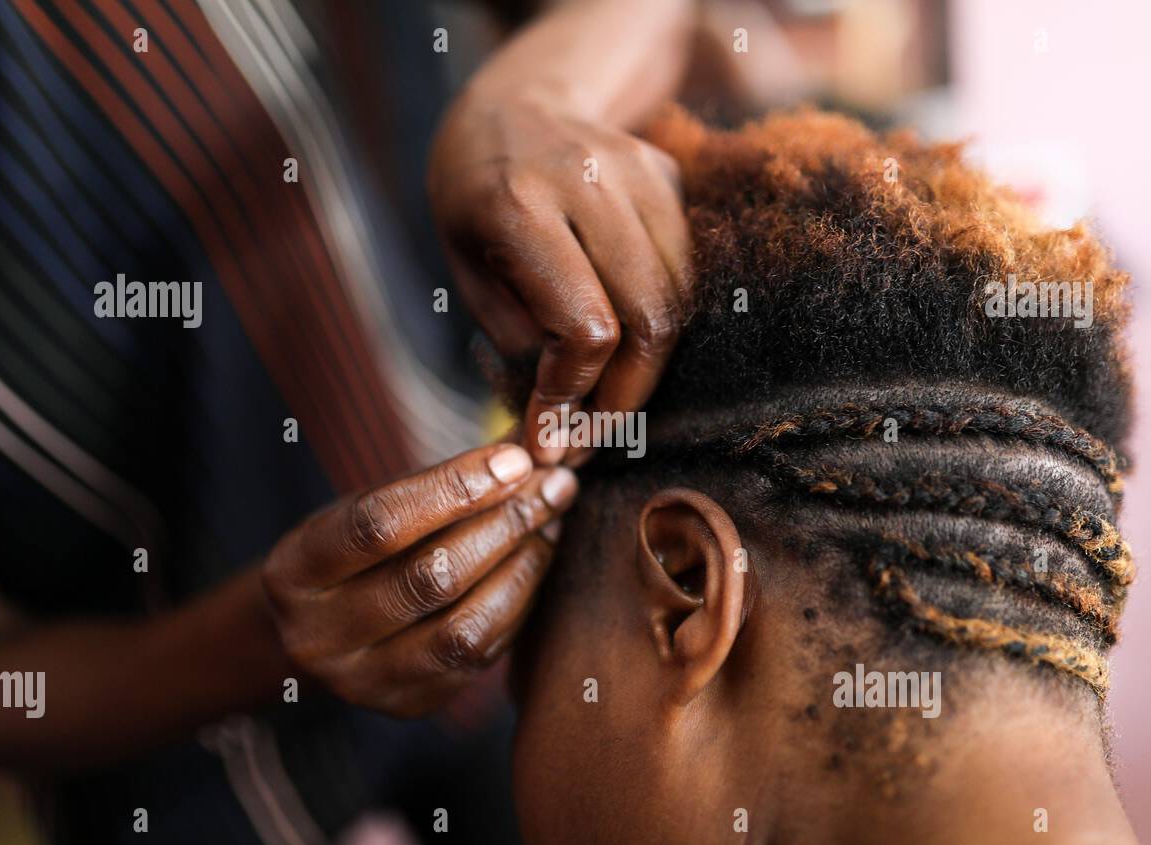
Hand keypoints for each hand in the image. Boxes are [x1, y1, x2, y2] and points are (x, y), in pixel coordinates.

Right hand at [261, 444, 575, 716]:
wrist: (318, 634)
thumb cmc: (353, 553)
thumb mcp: (368, 506)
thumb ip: (437, 481)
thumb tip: (527, 443)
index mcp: (294, 572)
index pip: (380, 524)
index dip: (455, 487)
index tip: (515, 458)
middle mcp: (319, 636)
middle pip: (431, 578)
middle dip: (506, 523)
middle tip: (554, 485)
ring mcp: (361, 683)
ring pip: (462, 629)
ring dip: (521, 569)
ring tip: (551, 524)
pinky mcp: (407, 707)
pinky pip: (479, 659)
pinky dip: (516, 605)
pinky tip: (534, 565)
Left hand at [429, 90, 690, 464]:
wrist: (512, 105)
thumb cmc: (475, 200)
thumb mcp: (467, 272)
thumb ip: (518, 342)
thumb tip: (565, 420)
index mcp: (518, 206)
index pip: (585, 327)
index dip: (576, 393)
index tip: (553, 430)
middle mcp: (587, 181)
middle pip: (650, 317)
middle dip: (628, 394)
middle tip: (598, 433)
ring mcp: (637, 172)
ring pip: (679, 298)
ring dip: (652, 366)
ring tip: (611, 398)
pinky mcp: (666, 175)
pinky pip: (683, 269)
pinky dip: (662, 318)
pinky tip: (625, 337)